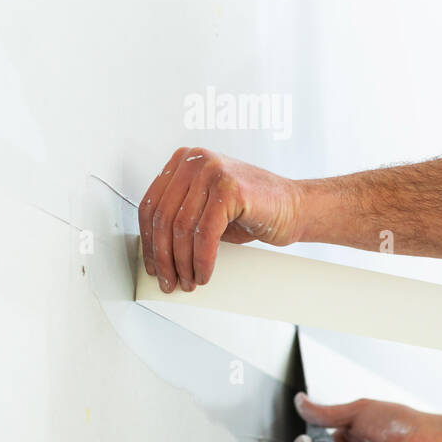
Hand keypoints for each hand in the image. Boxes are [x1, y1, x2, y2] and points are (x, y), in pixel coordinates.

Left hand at [139, 146, 302, 292]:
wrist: (294, 206)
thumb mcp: (206, 211)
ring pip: (181, 228)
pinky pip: (205, 233)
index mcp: (184, 160)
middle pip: (163, 217)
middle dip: (164, 257)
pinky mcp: (230, 188)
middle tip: (169, 280)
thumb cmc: (250, 210)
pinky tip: (204, 273)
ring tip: (188, 281)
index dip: (148, 241)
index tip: (151, 265)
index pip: (150, 204)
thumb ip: (180, 220)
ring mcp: (213, 170)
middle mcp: (196, 160)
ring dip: (182, 263)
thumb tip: (154, 253)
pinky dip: (202, 260)